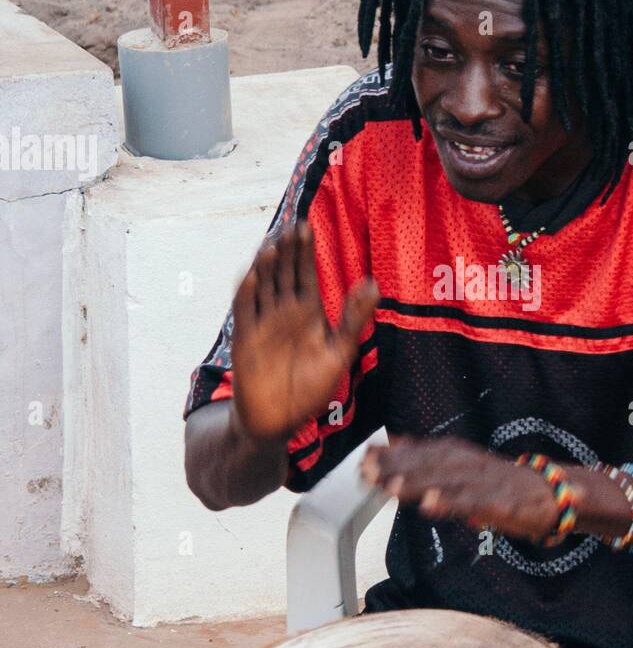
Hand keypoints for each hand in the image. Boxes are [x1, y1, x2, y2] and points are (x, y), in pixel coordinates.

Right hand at [230, 222, 379, 441]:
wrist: (280, 420)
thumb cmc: (311, 388)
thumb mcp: (340, 351)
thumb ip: (355, 318)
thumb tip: (373, 284)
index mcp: (308, 312)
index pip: (305, 273)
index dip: (304, 251)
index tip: (305, 227)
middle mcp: (284, 312)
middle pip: (283, 273)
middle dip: (286, 251)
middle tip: (290, 226)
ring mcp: (263, 324)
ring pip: (263, 286)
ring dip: (265, 267)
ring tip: (272, 244)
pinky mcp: (245, 340)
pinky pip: (245, 312)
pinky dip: (247, 294)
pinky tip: (252, 276)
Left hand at [360, 434, 561, 543]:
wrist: (550, 492)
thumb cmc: (498, 483)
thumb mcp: (460, 465)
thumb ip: (427, 459)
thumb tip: (391, 445)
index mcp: (456, 454)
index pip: (418, 451)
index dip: (390, 455)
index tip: (363, 458)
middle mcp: (466, 464)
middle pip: (426, 464)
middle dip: (394, 468)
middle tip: (367, 471)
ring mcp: (481, 482)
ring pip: (444, 482)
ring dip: (415, 483)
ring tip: (389, 487)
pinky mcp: (497, 503)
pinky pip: (470, 503)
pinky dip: (450, 502)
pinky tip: (430, 505)